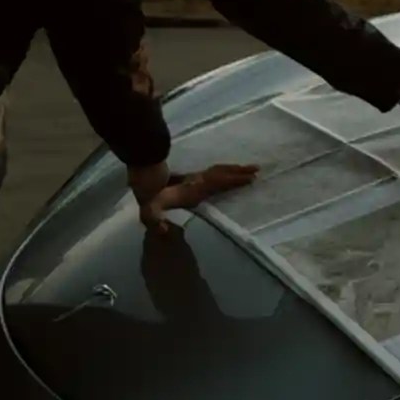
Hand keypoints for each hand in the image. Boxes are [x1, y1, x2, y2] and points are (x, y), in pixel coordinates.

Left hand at [128, 161, 259, 232]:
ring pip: (220, 171)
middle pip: (223, 174)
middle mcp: (198, 181)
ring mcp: (196, 177)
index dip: (233, 181)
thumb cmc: (148, 195)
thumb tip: (164, 232)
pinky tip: (230, 171)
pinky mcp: (192, 176)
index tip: (250, 179)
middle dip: (240, 173)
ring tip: (251, 168)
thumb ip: (155, 221)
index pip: (218, 183)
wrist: (142, 172)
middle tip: (257, 170)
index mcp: (194, 189)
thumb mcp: (149, 210)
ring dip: (235, 169)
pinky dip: (226, 170)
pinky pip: (215, 171)